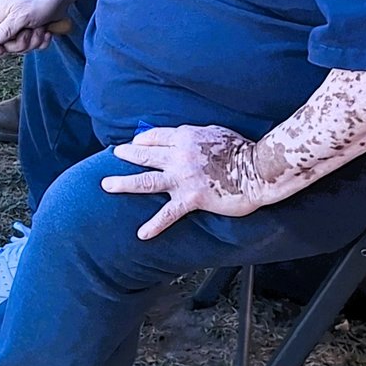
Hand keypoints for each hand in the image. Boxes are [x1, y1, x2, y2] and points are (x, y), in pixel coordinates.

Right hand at [0, 0, 68, 54]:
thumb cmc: (39, 0)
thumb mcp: (20, 16)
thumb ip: (4, 30)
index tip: (2, 49)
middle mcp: (6, 22)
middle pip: (4, 46)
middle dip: (20, 43)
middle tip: (28, 31)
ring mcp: (19, 27)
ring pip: (20, 47)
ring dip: (34, 40)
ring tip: (40, 27)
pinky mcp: (32, 31)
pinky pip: (33, 46)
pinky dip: (42, 40)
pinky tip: (47, 30)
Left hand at [101, 125, 265, 240]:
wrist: (258, 170)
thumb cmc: (241, 149)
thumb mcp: (213, 131)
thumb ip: (193, 135)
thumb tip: (181, 138)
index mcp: (184, 137)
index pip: (155, 137)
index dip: (143, 140)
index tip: (135, 144)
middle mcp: (178, 156)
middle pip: (145, 155)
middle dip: (126, 154)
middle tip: (114, 155)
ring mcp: (183, 178)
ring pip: (146, 180)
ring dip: (124, 183)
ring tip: (107, 185)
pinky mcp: (192, 198)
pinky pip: (168, 213)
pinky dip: (154, 225)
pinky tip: (141, 233)